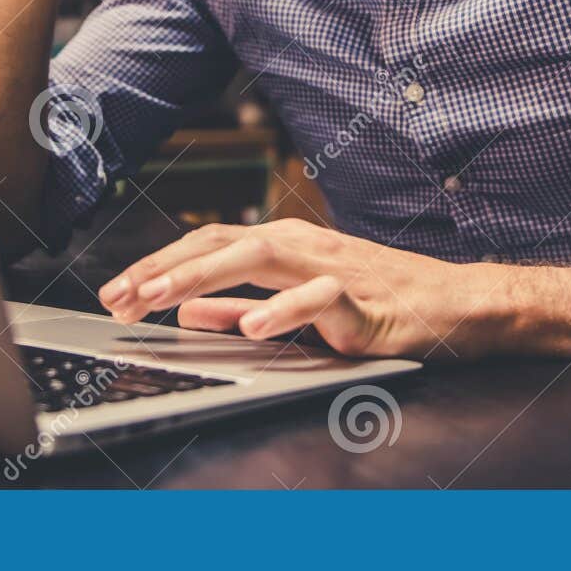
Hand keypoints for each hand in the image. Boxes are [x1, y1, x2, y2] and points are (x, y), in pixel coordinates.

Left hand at [97, 218, 494, 358]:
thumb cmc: (378, 301)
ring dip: (202, 275)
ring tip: (159, 297)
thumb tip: (188, 310)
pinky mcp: (364, 299)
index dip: (159, 264)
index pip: (207, 245)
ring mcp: (332, 266)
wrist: (453, 306)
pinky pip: (319, 298)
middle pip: (220, 243)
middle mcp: (301, 245)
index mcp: (283, 244)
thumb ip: (242, 306)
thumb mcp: (295, 304)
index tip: (117, 291)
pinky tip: (249, 326)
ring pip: (258, 256)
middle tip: (118, 296)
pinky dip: (282, 309)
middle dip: (163, 268)